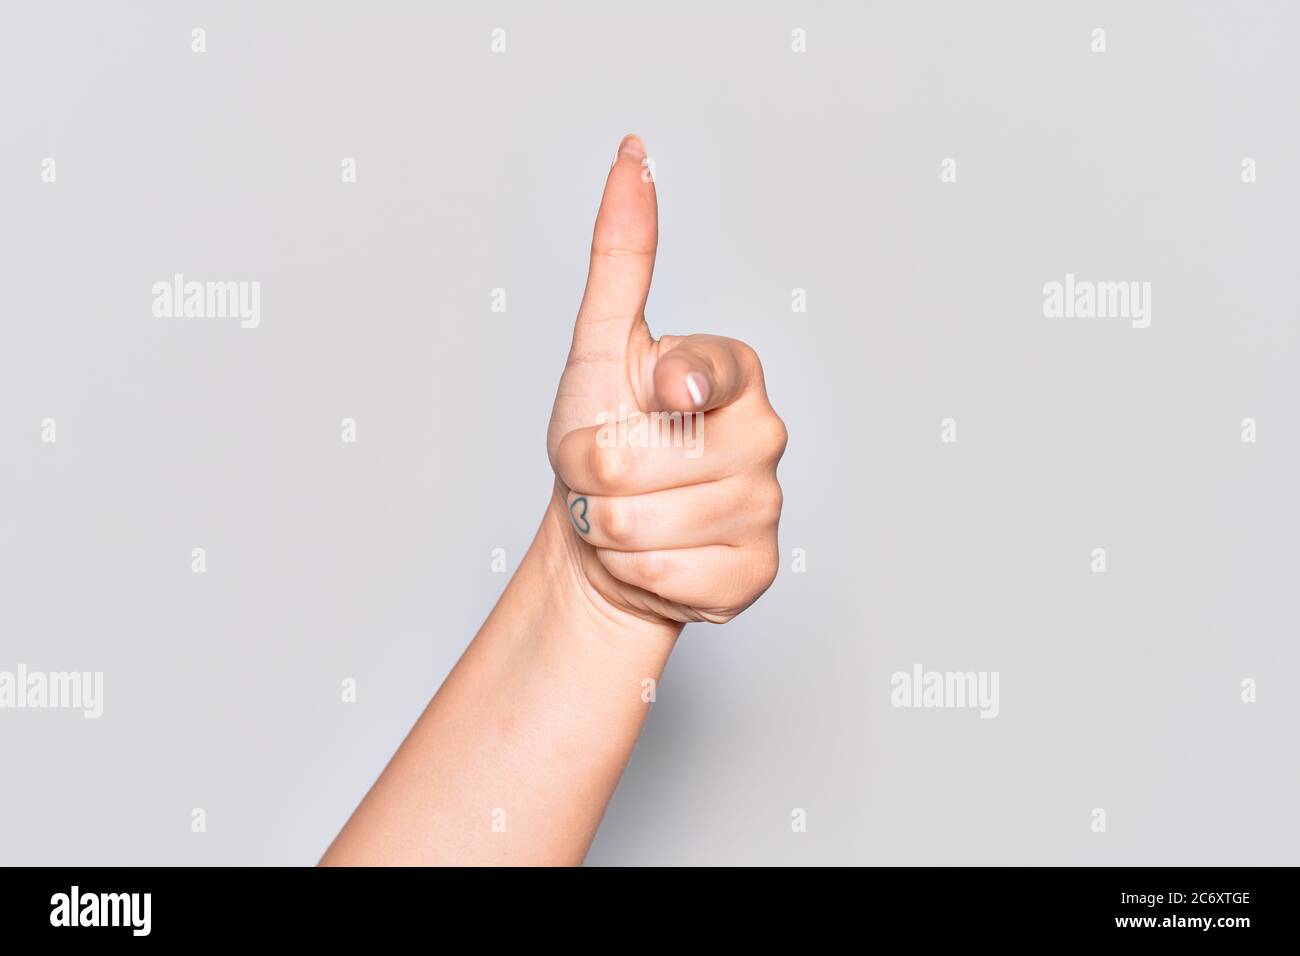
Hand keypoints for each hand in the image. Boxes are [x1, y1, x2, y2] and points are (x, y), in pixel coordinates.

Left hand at [546, 134, 786, 625]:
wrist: (605, 535)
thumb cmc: (605, 435)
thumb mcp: (602, 344)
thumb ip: (622, 257)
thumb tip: (632, 155)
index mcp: (736, 373)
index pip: (689, 379)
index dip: (632, 404)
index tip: (647, 401)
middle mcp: (765, 436)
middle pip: (632, 468)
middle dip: (591, 477)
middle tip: (609, 474)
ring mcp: (767, 508)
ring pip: (637, 527)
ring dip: (604, 526)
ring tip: (624, 513)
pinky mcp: (757, 572)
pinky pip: (664, 576)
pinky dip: (633, 572)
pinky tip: (651, 555)